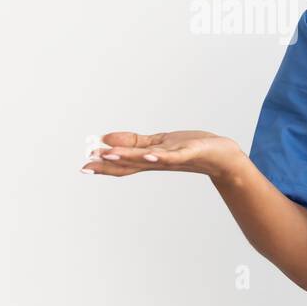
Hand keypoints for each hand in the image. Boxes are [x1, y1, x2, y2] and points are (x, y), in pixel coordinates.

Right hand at [79, 131, 243, 179]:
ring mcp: (172, 158)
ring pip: (145, 159)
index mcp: (150, 159)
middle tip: (87, 165)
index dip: (103, 166)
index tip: (83, 167)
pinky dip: (160, 155)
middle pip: (130, 164)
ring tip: (107, 155)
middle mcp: (158, 162)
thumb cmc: (193, 149)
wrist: (223, 158)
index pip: (123, 164)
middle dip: (108, 165)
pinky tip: (149, 154)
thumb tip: (107, 139)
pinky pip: (171, 155)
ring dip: (126, 157)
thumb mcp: (159, 143)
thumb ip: (134, 142)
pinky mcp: (188, 153)